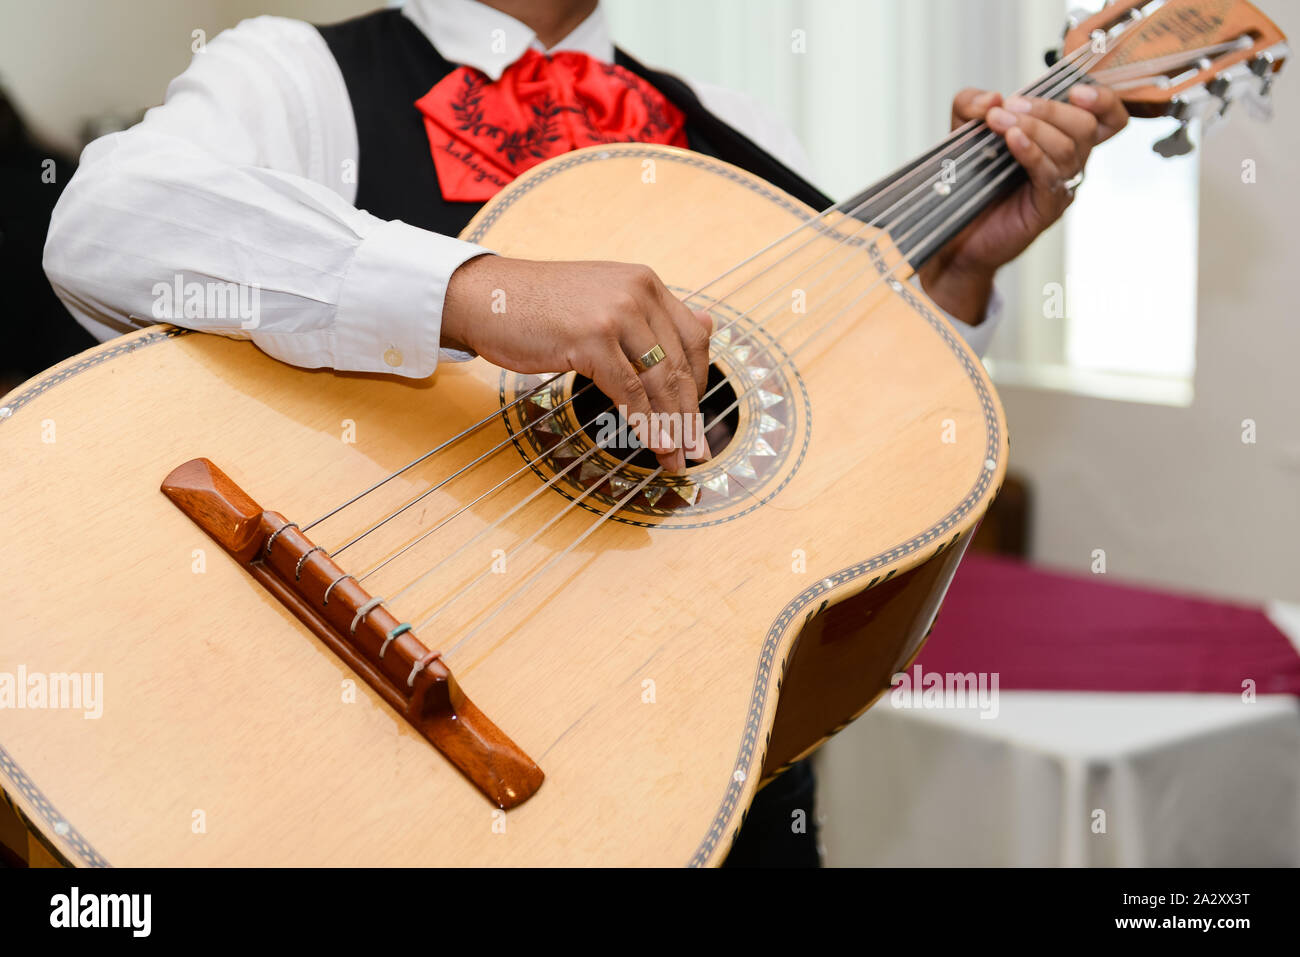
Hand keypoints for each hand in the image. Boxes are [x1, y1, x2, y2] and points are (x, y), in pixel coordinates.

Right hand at [442, 256, 713, 471]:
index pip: (694, 337)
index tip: (696, 414)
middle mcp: (638, 292)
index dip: (702, 381)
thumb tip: (708, 326)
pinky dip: (645, 423)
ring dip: (672, 426)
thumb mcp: (603, 297)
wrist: (485, 297)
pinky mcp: (592, 339)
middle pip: (681, 363)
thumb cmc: (539, 306)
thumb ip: (650, 313)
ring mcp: (616, 314)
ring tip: (675, 457)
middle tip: (696, 449)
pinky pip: (629, 391)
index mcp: (645, 282)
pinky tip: (653, 444)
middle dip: (691, 413)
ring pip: (659, 381)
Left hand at [919, 84, 1128, 322]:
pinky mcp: (1047, 208)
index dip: (1103, 100)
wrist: (956, 233)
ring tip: (998, 122)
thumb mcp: (963, 131)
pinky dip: (1032, 152)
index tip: (1075, 89)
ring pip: (1068, 148)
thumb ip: (972, 104)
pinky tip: (1012, 140)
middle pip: (1086, 126)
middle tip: (1010, 106)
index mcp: (1061, 139)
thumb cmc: (969, 183)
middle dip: (1048, 109)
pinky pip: (1050, 175)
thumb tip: (992, 97)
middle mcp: (1068, 162)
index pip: (1106, 118)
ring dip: (1034, 127)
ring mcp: (1061, 186)